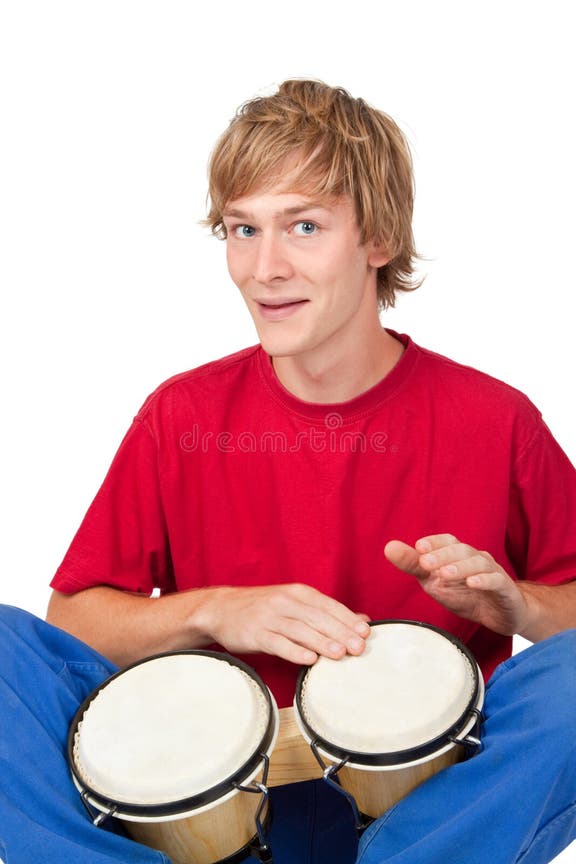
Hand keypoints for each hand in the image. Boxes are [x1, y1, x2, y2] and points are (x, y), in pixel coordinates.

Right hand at [194, 583, 370, 664]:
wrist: (221, 608)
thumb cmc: (263, 608)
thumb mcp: (294, 603)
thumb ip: (326, 612)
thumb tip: (362, 620)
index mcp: (298, 592)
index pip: (328, 605)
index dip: (348, 619)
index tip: (366, 633)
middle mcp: (285, 602)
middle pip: (317, 618)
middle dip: (340, 633)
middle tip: (359, 648)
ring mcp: (269, 617)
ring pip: (300, 630)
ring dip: (321, 642)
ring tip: (340, 654)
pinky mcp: (255, 633)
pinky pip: (277, 643)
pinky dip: (294, 651)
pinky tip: (308, 660)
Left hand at [384, 534, 533, 635]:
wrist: (502, 615)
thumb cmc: (466, 594)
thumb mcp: (435, 581)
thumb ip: (414, 564)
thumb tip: (389, 547)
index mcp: (459, 555)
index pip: (448, 541)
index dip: (435, 542)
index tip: (419, 547)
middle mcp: (477, 558)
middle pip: (461, 550)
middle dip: (442, 555)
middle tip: (425, 563)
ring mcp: (493, 572)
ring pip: (479, 563)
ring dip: (460, 567)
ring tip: (444, 574)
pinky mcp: (505, 589)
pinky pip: (496, 580)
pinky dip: (484, 580)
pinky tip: (472, 583)